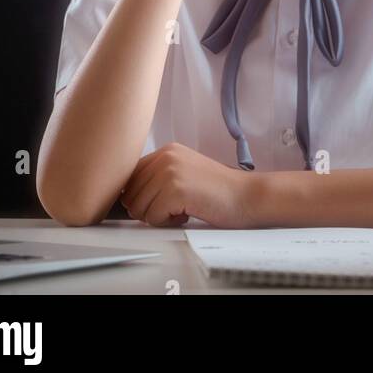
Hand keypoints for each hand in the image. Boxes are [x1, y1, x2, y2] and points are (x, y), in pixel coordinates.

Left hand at [119, 142, 258, 228]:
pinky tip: (187, 213)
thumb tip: (127, 196)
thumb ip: (158, 177)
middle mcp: (166, 156)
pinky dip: (167, 223)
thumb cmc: (217, 190)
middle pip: (131, 194)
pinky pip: (152, 217)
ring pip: (138, 207)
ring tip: (181, 209)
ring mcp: (170, 171)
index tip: (156, 202)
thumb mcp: (184, 172)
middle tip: (173, 207)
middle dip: (148, 208)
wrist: (245, 196)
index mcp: (167, 150)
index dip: (138, 196)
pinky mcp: (175, 189)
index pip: (130, 176)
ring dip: (157, 216)